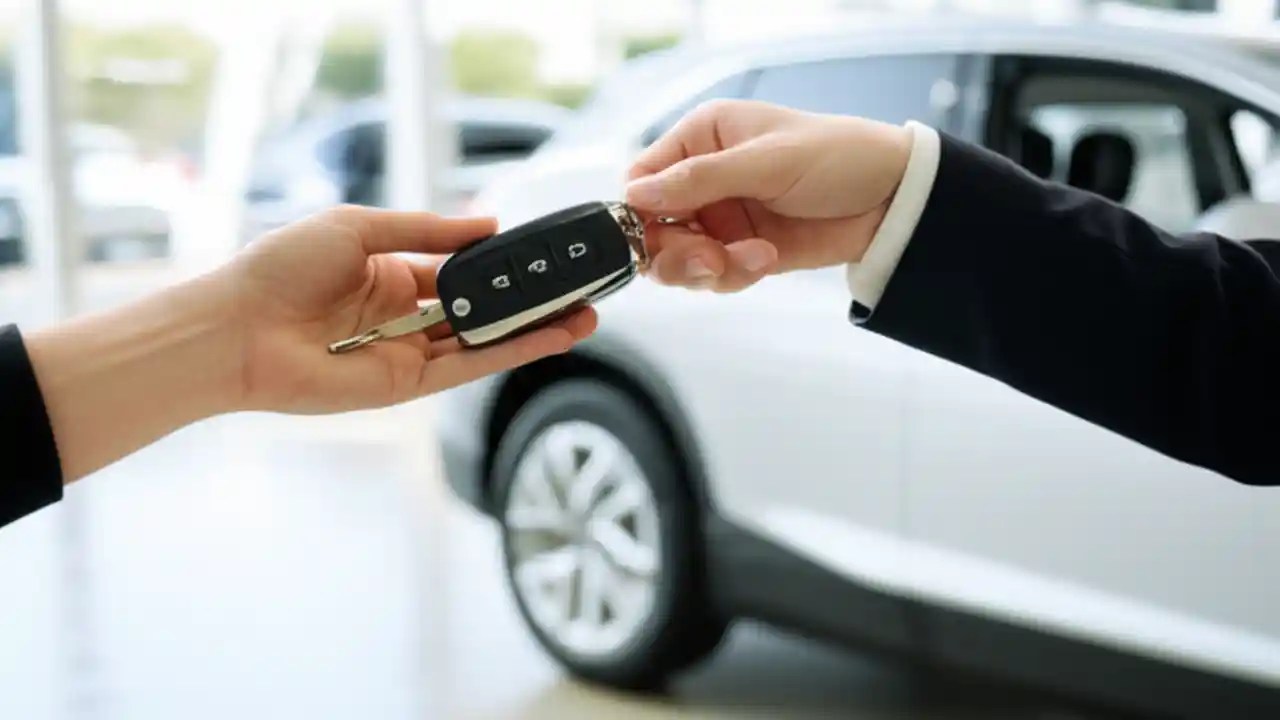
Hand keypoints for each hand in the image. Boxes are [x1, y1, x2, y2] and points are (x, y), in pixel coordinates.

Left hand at [224, 205, 596, 413]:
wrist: (235, 327)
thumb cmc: (281, 269)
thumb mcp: (359, 228)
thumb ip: (427, 231)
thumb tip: (487, 226)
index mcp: (389, 274)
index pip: (461, 270)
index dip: (502, 265)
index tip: (544, 256)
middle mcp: (403, 316)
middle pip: (482, 309)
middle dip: (531, 303)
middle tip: (582, 291)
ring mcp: (407, 353)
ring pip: (485, 340)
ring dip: (535, 330)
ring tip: (586, 316)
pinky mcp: (406, 386)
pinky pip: (468, 366)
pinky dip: (510, 352)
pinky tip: (550, 337)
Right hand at [625, 99, 912, 291]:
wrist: (894, 200)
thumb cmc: (840, 156)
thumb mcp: (768, 161)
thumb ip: (700, 179)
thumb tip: (636, 195)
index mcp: (703, 138)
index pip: (643, 177)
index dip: (639, 210)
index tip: (653, 233)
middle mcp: (705, 178)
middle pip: (653, 228)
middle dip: (676, 251)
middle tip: (708, 259)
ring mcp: (723, 218)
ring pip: (679, 259)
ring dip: (706, 268)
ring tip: (748, 259)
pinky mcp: (742, 252)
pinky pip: (714, 276)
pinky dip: (734, 276)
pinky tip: (767, 259)